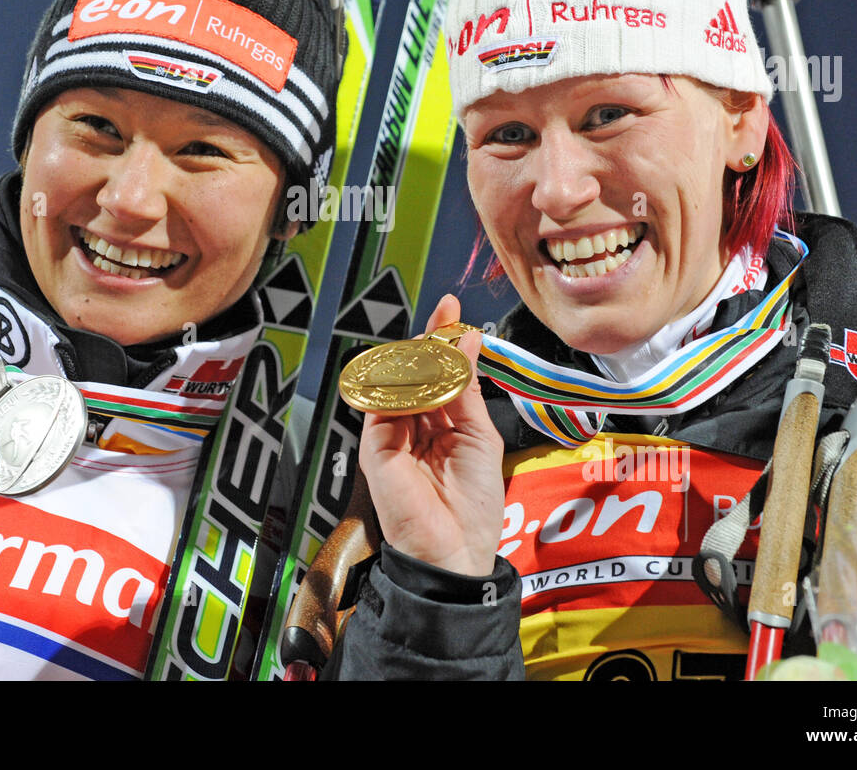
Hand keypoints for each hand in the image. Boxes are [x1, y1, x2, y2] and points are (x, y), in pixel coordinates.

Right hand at [358, 294, 504, 576]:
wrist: (455, 550)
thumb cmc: (472, 506)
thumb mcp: (480, 436)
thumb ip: (467, 389)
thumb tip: (467, 340)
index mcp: (440, 423)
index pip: (437, 373)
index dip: (442, 340)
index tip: (451, 307)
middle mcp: (413, 425)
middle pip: (415, 372)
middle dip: (430, 340)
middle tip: (446, 314)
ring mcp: (392, 434)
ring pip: (397, 382)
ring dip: (417, 357)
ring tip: (438, 342)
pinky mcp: (376, 446)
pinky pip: (382, 403)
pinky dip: (399, 383)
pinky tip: (419, 371)